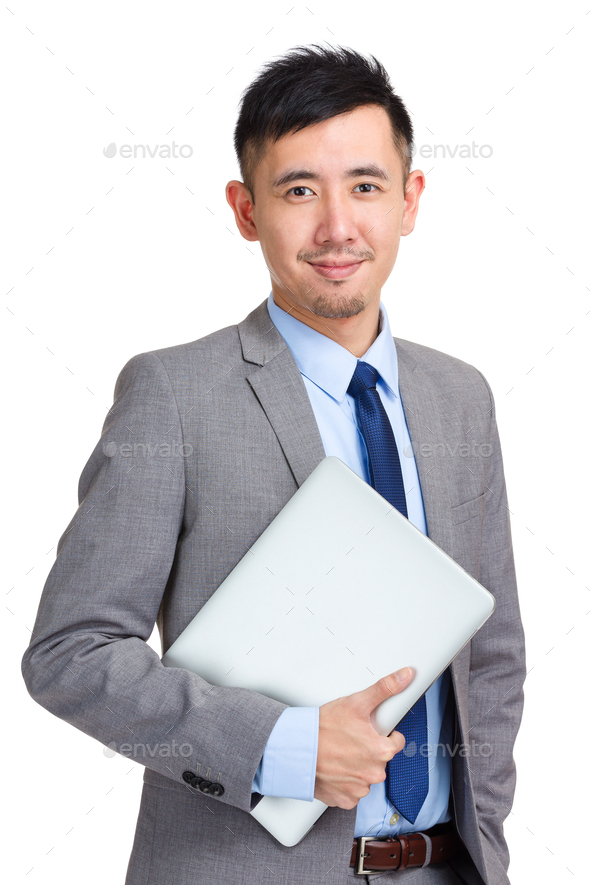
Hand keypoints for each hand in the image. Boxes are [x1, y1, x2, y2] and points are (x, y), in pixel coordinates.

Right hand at [314, 666, 413, 808]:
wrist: (296, 750)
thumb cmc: (322, 729)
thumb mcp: (356, 702)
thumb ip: (384, 689)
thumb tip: (405, 676)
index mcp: (381, 751)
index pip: (396, 742)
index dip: (383, 733)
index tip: (370, 730)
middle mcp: (374, 773)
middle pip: (380, 759)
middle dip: (368, 749)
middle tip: (350, 738)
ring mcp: (359, 789)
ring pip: (366, 774)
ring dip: (357, 765)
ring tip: (340, 751)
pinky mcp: (345, 799)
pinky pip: (352, 790)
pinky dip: (345, 780)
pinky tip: (335, 767)